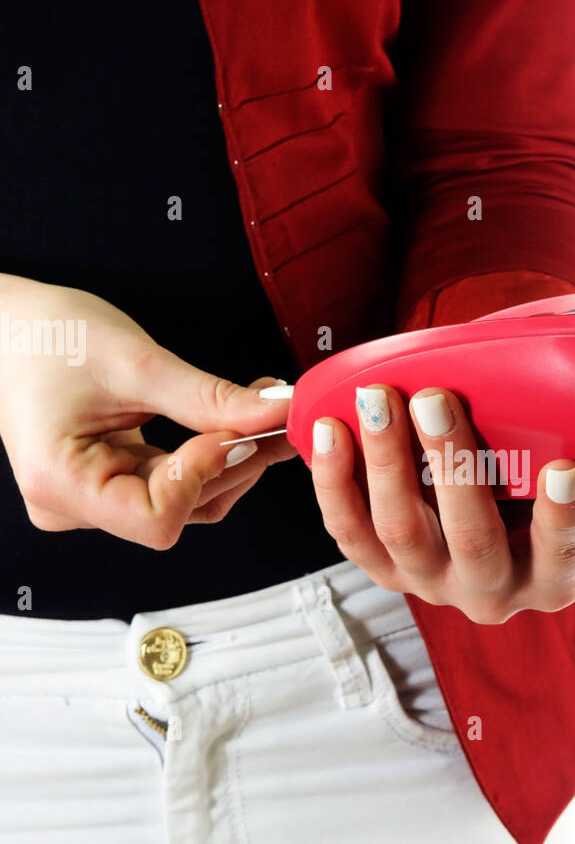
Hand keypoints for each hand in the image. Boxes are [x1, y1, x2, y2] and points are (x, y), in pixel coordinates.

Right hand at [0, 275, 294, 546]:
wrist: (7, 324)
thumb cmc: (46, 336)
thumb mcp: (135, 363)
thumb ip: (208, 398)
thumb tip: (276, 413)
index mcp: (62, 484)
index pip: (158, 520)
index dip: (203, 476)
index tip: (231, 429)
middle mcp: (72, 506)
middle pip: (180, 512)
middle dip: (232, 462)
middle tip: (278, 416)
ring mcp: (90, 500)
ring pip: (185, 503)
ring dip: (229, 460)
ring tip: (263, 412)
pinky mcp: (108, 482)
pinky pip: (172, 483)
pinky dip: (208, 454)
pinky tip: (235, 420)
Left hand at [308, 384, 574, 623]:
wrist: (497, 510)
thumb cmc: (541, 475)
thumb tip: (572, 378)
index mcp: (552, 579)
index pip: (561, 555)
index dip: (563, 518)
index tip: (564, 470)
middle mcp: (492, 593)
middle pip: (473, 540)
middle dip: (452, 466)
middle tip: (435, 400)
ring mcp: (432, 584)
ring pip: (402, 532)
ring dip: (386, 461)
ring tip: (377, 400)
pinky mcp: (385, 568)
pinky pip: (351, 533)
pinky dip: (335, 481)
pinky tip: (331, 431)